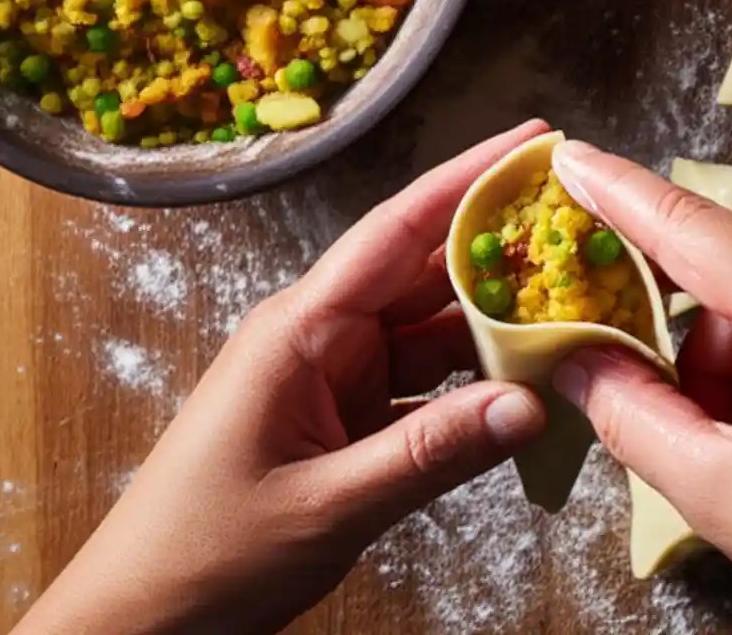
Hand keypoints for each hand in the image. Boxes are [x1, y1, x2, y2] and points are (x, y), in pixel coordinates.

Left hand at [14, 121, 550, 634]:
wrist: (146, 615)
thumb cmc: (208, 551)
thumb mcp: (326, 503)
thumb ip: (430, 452)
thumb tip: (531, 403)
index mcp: (300, 330)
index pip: (396, 233)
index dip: (467, 181)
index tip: (533, 143)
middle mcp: (322, 337)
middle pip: (425, 274)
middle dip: (502, 249)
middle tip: (585, 228)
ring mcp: (337, 377)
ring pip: (433, 330)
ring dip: (498, 321)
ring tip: (577, 302)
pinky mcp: (349, 417)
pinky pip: (426, 383)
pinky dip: (475, 383)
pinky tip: (527, 381)